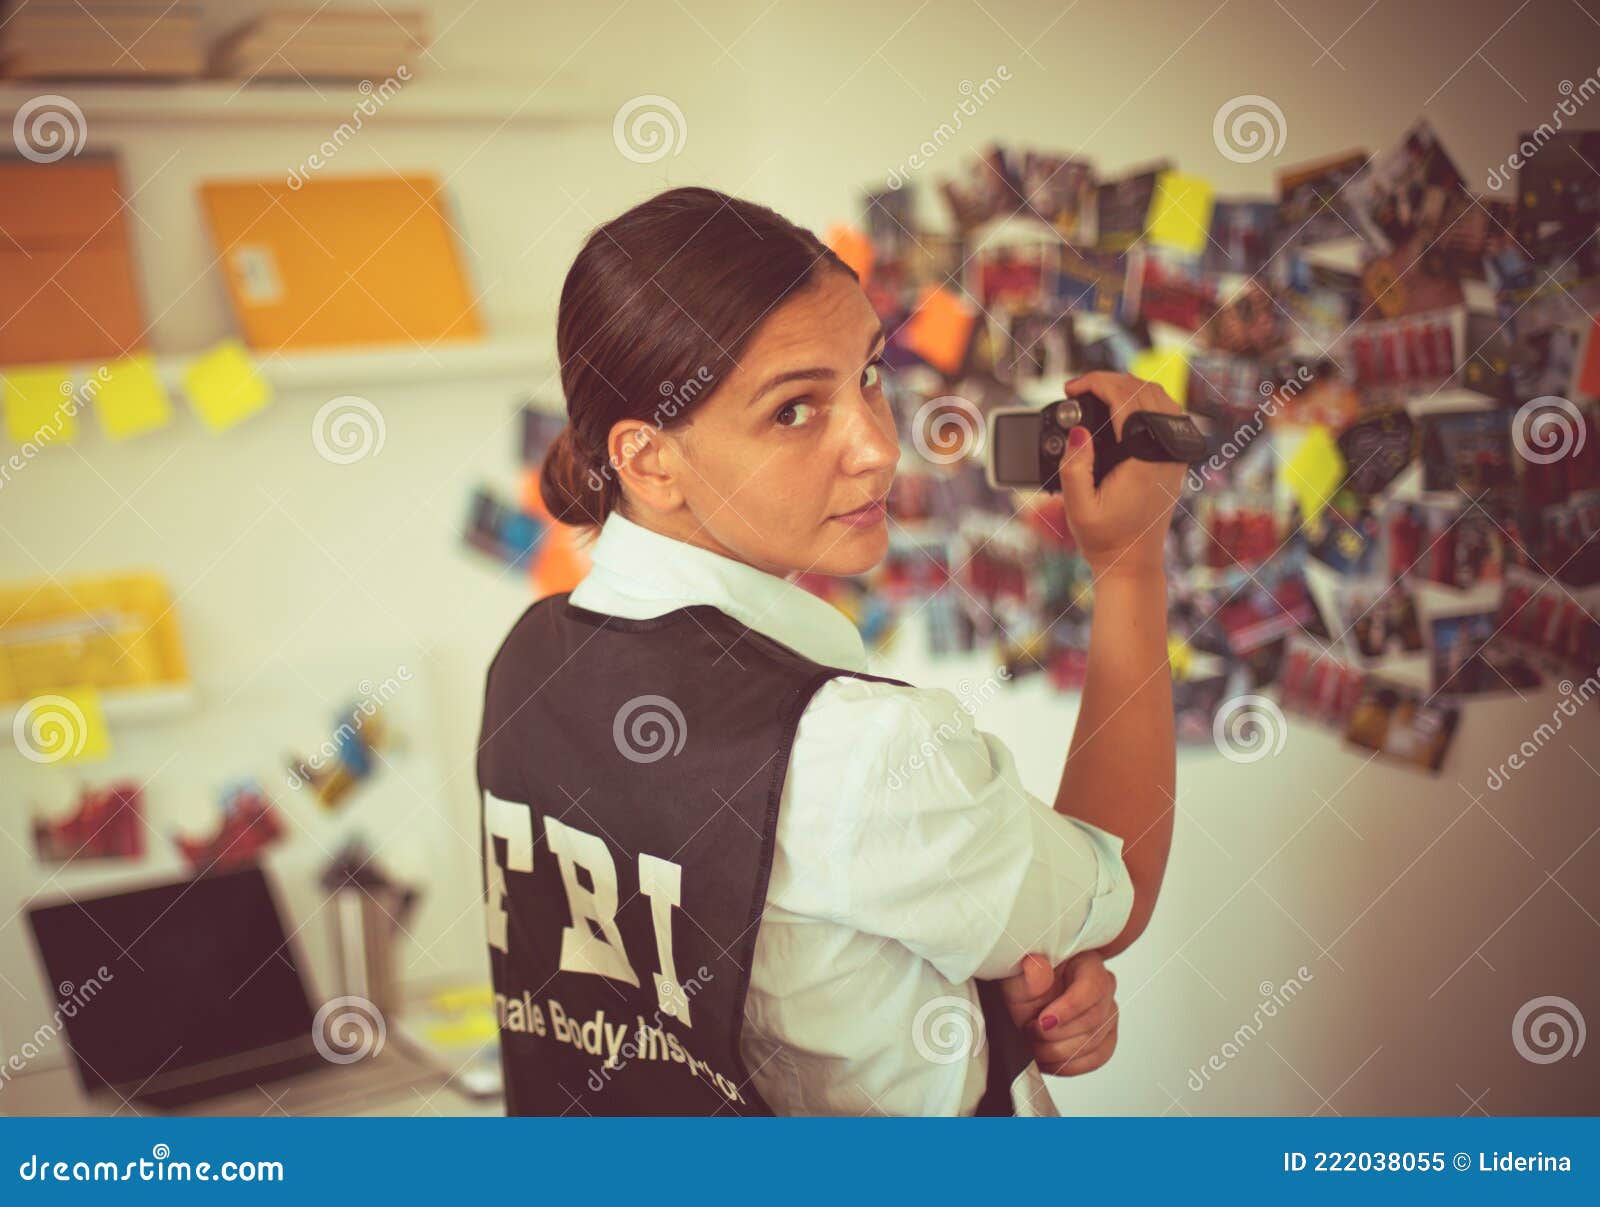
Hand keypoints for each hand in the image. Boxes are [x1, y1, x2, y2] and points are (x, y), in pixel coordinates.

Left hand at [998, 950, 1118, 1076]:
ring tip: (1035, 1046)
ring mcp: (1108, 1012)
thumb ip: (1028, 977)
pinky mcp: (1106, 1036)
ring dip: (1059, 1052)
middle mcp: (1104, 984)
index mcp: (1085, 961)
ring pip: (1095, 1042)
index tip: (1044, 1022)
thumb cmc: (1022, 987)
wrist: (1022, 1003)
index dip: (1070, 1008)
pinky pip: (1098, 1057)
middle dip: (1057, 1034)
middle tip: (1030, 1032)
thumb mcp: (1016, 979)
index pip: (1093, 986)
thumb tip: (1037, 968)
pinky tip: (1050, 1060)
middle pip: (1094, 1019)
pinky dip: (1070, 1065)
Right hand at [1055, 371, 1185, 580]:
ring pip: (1160, 396)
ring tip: (1096, 393)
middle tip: (1079, 388)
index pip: (1127, 398)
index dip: (1097, 382)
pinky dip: (1142, 400)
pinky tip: (1120, 407)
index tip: (1071, 388)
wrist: (1133, 562)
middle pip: (1145, 390)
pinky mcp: (1175, 457)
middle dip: (1109, 380)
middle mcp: (1167, 452)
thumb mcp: (1077, 508)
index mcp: (1145, 460)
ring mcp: (1176, 453)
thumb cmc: (1104, 539)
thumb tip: (1078, 431)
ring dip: (1127, 386)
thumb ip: (1074, 468)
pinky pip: (1166, 413)